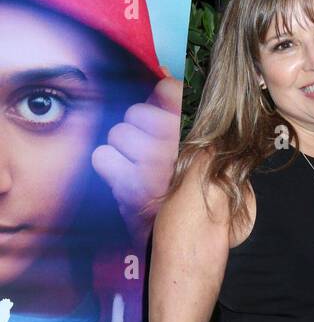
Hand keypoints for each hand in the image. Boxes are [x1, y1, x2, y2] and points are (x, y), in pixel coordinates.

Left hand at [90, 69, 183, 245]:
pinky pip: (103, 156)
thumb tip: (164, 81)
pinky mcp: (129, 185)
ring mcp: (152, 165)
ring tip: (139, 168)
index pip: (169, 89)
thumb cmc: (193, 193)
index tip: (165, 112)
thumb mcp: (202, 149)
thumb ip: (182, 111)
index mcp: (198, 134)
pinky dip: (109, 167)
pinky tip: (124, 178)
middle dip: (140, 129)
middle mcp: (176, 146)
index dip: (163, 99)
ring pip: (118, 133)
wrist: (191, 240)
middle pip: (137, 113)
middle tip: (153, 153)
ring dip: (124, 149)